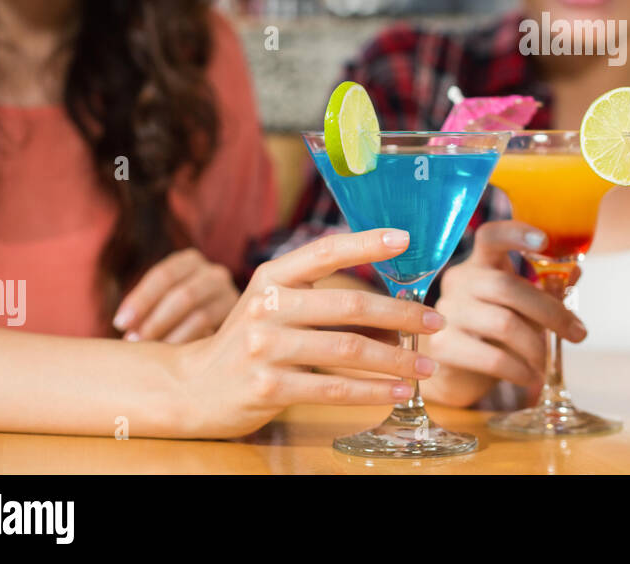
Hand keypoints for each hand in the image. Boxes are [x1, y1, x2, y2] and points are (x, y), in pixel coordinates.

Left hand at [113, 248, 239, 342]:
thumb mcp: (161, 300)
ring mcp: (230, 296)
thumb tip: (125, 330)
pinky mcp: (239, 322)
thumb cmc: (174, 312)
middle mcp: (214, 274)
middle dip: (155, 320)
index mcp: (190, 262)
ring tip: (150, 354)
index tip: (119, 323)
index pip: (164, 275)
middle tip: (133, 342)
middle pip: (184, 295)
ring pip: (200, 316)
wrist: (219, 324)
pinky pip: (213, 335)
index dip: (140, 299)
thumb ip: (146, 308)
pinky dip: (190, 346)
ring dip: (170, 338)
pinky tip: (173, 361)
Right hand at [171, 229, 445, 438]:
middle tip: (435, 320)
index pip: (325, 251)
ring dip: (395, 358)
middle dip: (401, 313)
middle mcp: (268, 306)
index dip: (367, 242)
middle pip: (349, 304)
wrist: (193, 388)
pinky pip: (333, 389)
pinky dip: (372, 390)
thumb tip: (395, 305)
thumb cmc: (251, 341)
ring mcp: (264, 347)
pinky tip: (398, 390)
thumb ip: (321, 297)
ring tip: (426, 365)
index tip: (406, 239)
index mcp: (272, 276)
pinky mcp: (267, 387)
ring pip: (348, 350)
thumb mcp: (275, 305)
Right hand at [421, 221, 586, 407]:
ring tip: (545, 361)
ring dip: (536, 346)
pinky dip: (519, 370)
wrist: (456, 371)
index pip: (491, 236)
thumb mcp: (522, 306)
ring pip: (503, 324)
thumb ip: (546, 289)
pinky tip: (530, 377)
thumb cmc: (494, 330)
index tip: (545, 240)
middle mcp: (460, 281)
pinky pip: (492, 358)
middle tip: (578, 334)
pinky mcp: (443, 347)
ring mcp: (446, 312)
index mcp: (481, 263)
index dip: (516, 233)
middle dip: (550, 312)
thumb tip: (575, 271)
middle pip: (507, 286)